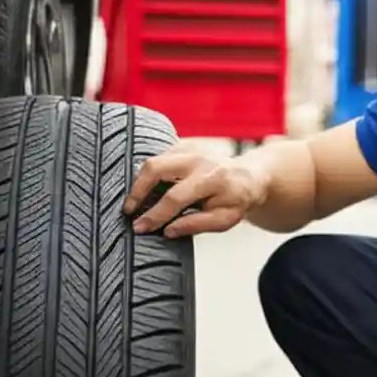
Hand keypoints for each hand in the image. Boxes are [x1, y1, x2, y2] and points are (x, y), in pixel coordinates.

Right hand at [123, 144, 265, 236]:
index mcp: (211, 179)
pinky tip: (146, 189)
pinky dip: (147, 174)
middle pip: (156, 168)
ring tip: (135, 202)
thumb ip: (196, 225)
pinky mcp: (182, 146)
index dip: (155, 214)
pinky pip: (157, 158)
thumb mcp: (224, 220)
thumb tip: (167, 230)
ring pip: (153, 160)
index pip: (175, 197)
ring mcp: (189, 149)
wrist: (247, 177)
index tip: (140, 227)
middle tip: (129, 210)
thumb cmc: (236, 200)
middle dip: (137, 191)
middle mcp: (198, 159)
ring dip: (139, 182)